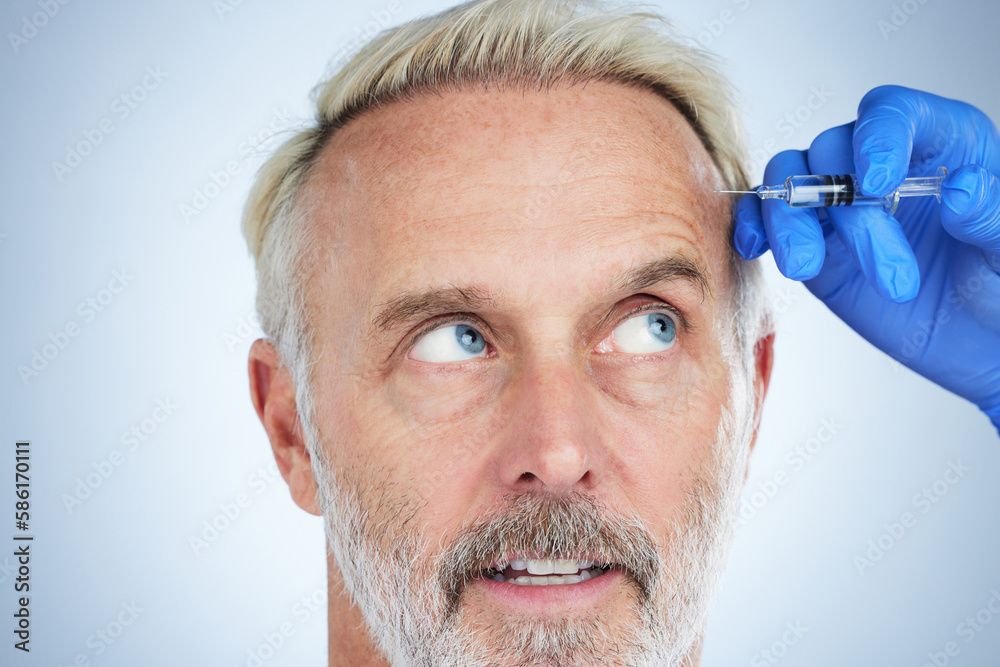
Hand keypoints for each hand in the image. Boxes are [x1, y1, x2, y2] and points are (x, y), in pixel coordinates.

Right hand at [733, 85, 999, 434]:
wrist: (987, 344)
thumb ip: (993, 215)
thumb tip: (960, 189)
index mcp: (943, 145)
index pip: (892, 113)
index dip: (877, 137)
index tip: (878, 182)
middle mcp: (882, 165)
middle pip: (833, 152)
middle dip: (850, 212)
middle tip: (896, 280)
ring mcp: (842, 206)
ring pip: (790, 181)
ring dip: (790, 223)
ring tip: (807, 270)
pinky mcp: (815, 246)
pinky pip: (768, 221)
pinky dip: (755, 228)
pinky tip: (756, 248)